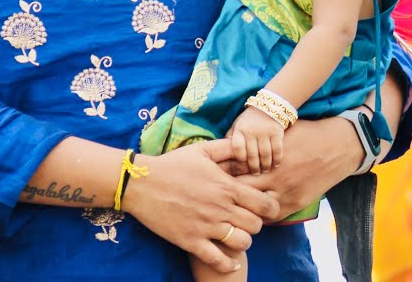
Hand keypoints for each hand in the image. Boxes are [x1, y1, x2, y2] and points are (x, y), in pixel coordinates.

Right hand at [123, 139, 278, 274]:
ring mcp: (206, 226)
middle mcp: (220, 208)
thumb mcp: (201, 150)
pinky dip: (227, 264)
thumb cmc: (172, 165)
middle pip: (256, 225)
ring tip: (235, 237)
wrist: (141, 183)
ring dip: (243, 242)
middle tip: (246, 221)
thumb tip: (245, 147)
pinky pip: (218, 261)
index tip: (263, 209)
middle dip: (256, 225)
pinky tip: (228, 260)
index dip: (270, 208)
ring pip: (242, 243)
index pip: (264, 204)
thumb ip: (227, 148)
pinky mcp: (190, 241)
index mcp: (226, 186)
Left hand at [222, 116, 360, 220]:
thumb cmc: (306, 133)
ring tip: (232, 207)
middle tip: (217, 195)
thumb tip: (232, 143)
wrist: (338, 146)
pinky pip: (273, 217)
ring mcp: (287, 193)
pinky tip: (252, 213)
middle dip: (228, 194)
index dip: (222, 174)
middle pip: (242, 192)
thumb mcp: (280, 133)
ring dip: (244, 208)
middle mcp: (276, 177)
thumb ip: (259, 142)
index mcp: (268, 158)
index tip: (212, 176)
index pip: (237, 170)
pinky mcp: (297, 203)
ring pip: (256, 209)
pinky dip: (261, 216)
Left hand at [229, 106, 284, 173]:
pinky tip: (275, 165)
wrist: (268, 106)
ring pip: (265, 155)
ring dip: (265, 165)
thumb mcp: (237, 125)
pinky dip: (277, 160)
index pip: (238, 148)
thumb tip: (222, 152)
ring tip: (265, 170)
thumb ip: (231, 137)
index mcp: (240, 130)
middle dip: (254, 167)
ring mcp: (265, 132)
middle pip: (252, 155)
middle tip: (256, 173)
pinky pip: (277, 150)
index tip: (243, 164)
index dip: (240, 159)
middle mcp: (252, 131)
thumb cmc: (249, 120)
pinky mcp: (277, 132)